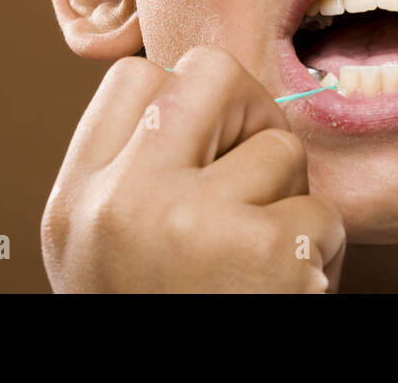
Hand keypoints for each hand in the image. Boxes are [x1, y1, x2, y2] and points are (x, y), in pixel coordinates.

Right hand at [40, 45, 345, 291]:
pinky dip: (317, 252)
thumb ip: (133, 174)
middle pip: (213, 75)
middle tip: (252, 173)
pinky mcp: (265, 253)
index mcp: (76, 202)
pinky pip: (321, 211)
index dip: (183, 101)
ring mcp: (194, 223)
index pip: (135, 78)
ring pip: (281, 148)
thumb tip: (200, 96)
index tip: (200, 150)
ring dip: (287, 201)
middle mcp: (123, 203)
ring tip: (255, 263)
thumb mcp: (102, 251)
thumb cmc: (157, 322)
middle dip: (248, 113)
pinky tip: (282, 291)